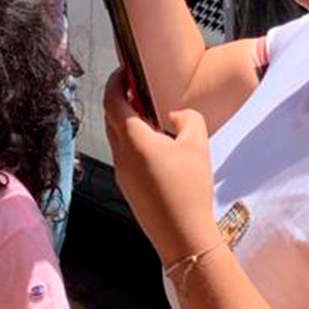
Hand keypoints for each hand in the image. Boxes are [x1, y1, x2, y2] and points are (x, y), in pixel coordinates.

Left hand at [103, 70, 219, 265]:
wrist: (182, 237)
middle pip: (110, 119)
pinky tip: (156, 147)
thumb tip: (173, 116)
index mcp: (134, 140)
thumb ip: (187, 118)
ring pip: (117, 139)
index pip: (113, 102)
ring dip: (127, 122)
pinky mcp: (128, 188)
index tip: (124, 71)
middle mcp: (121, 156)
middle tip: (138, 89)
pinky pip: (125, 156)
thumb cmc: (190, 189)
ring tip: (151, 117)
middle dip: (120, 100)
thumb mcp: (198, 144)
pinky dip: (133, 142)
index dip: (115, 82)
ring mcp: (121, 174)